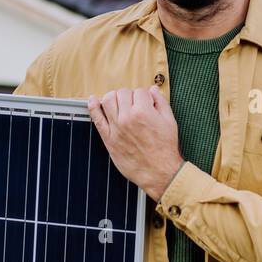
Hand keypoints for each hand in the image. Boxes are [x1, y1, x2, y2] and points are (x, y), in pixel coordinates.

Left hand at [87, 85, 183, 202]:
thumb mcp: (170, 122)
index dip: (145, 96)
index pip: (140, 91)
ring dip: (114, 98)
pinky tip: (93, 101)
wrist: (158, 172)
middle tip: (135, 105)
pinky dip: (92, 107)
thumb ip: (161, 102)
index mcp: (143, 112)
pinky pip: (96, 119)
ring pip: (108, 100)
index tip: (147, 103)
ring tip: (119, 103)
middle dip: (130, 96)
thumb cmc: (165, 149)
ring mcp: (116, 128)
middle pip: (122, 93)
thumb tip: (153, 90)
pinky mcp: (108, 138)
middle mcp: (127, 118)